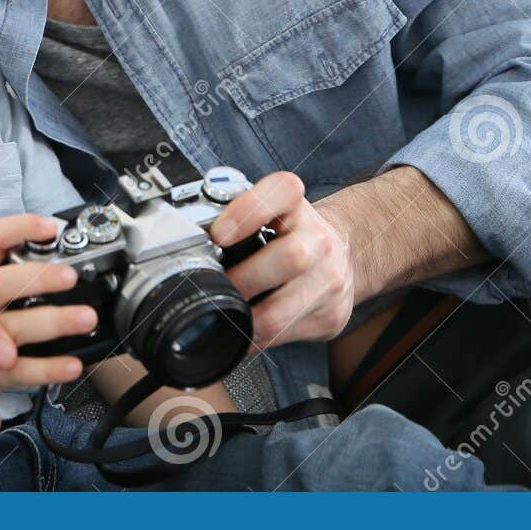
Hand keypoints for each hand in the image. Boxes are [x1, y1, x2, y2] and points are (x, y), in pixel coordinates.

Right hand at [0, 214, 95, 398]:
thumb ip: (5, 265)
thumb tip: (52, 238)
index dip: (20, 230)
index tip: (50, 227)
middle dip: (37, 278)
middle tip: (71, 276)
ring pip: (14, 328)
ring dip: (54, 322)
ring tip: (87, 318)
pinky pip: (21, 370)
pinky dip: (49, 368)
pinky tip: (73, 364)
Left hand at [209, 171, 353, 347]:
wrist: (343, 254)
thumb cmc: (290, 233)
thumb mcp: (268, 212)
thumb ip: (234, 218)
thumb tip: (186, 238)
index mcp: (296, 205)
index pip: (282, 192)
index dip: (249, 210)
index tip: (219, 233)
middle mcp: (319, 239)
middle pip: (290, 258)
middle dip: (242, 281)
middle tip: (214, 288)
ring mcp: (329, 279)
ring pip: (281, 312)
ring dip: (243, 319)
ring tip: (224, 314)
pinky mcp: (331, 315)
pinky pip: (284, 336)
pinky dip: (255, 338)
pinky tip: (245, 330)